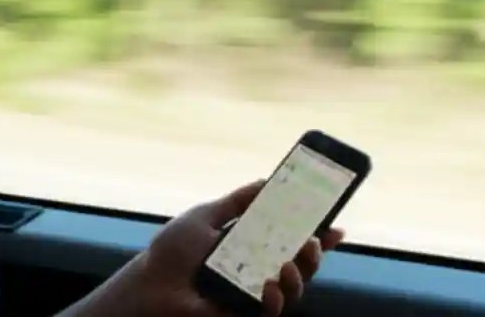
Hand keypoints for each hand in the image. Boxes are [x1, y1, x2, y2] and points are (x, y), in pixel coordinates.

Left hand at [130, 180, 345, 316]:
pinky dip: (275, 298)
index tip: (335, 225)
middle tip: (314, 240)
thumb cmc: (171, 252)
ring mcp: (252, 295)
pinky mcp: (245, 314)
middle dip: (315, 253)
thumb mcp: (207, 216)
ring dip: (300, 275)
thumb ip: (238, 201)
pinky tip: (267, 286)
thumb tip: (267, 181)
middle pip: (301, 265)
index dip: (316, 235)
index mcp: (250, 247)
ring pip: (294, 289)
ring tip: (288, 264)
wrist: (149, 285)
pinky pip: (272, 310)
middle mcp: (257, 271)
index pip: (290, 240)